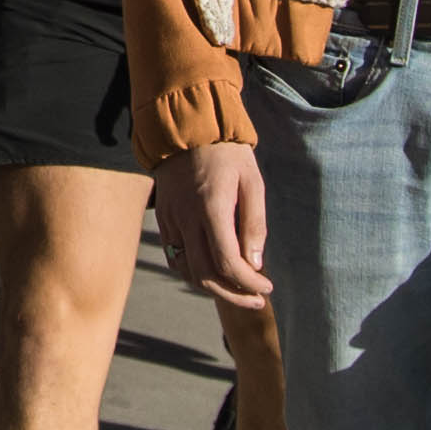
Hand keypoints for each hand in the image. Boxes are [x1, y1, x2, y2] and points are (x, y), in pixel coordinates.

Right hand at [156, 138, 269, 308]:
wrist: (187, 130)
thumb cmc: (227, 154)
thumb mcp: (252, 182)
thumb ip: (254, 224)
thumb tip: (255, 264)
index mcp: (211, 208)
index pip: (227, 262)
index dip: (249, 283)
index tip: (267, 287)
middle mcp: (186, 218)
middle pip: (205, 276)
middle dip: (233, 295)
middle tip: (257, 299)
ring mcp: (171, 220)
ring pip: (188, 271)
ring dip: (213, 288)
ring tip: (238, 289)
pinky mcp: (163, 220)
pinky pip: (175, 257)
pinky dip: (194, 273)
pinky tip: (213, 272)